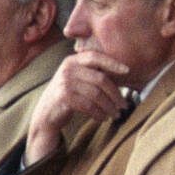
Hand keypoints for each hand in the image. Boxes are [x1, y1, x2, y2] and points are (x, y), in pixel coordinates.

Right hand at [26, 49, 129, 163]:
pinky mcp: (64, 98)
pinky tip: (103, 118)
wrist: (46, 113)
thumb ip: (92, 72)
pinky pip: (89, 105)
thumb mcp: (77, 78)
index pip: (95, 57)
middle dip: (115, 94)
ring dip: (109, 106)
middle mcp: (67, 69)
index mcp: (72, 61)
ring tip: (116, 114)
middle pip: (100, 79)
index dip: (113, 63)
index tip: (127, 70)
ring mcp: (65, 83)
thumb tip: (123, 73)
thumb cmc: (68, 95)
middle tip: (124, 105)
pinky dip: (99, 113)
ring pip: (96, 94)